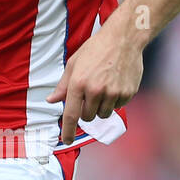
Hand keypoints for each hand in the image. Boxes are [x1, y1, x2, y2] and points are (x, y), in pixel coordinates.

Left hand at [46, 15, 144, 143]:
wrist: (124, 38)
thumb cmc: (96, 49)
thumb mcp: (74, 63)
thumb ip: (63, 85)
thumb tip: (51, 100)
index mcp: (79, 83)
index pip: (71, 115)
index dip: (68, 131)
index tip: (66, 141)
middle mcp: (96, 90)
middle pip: (88, 117)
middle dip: (87, 110)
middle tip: (90, 93)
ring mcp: (113, 93)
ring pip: (103, 114)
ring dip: (101, 107)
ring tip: (103, 87)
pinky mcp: (127, 93)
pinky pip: (118, 107)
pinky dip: (115, 100)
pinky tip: (115, 83)